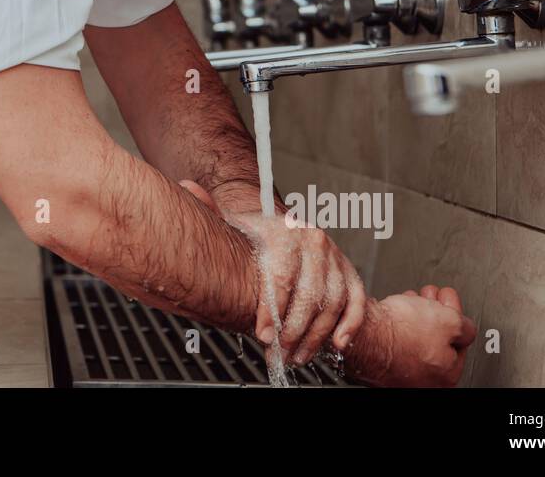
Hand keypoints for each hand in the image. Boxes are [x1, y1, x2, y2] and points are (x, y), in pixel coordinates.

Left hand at [179, 181, 366, 364]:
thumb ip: (212, 212)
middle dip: (292, 331)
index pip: (281, 275)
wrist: (289, 231)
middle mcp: (314, 242)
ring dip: (316, 336)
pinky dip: (350, 325)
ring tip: (297, 356)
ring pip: (332, 303)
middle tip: (278, 354)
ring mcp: (335, 258)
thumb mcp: (236, 225)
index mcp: (285, 231)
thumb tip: (188, 188)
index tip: (262, 333)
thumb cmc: (259, 237)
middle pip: (308, 295)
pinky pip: (357, 301)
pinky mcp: (350, 272)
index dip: (271, 309)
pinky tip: (337, 344)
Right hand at [345, 285, 477, 386]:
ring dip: (416, 314)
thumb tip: (466, 327)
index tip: (449, 300)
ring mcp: (399, 371)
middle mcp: (422, 380)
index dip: (455, 314)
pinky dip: (398, 322)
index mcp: (446, 375)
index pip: (459, 341)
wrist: (363, 332)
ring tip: (412, 298)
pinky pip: (394, 339)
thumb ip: (466, 326)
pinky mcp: (378, 360)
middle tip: (432, 296)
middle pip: (436, 340)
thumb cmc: (402, 333)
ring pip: (414, 337)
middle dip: (435, 313)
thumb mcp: (451, 322)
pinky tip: (396, 309)